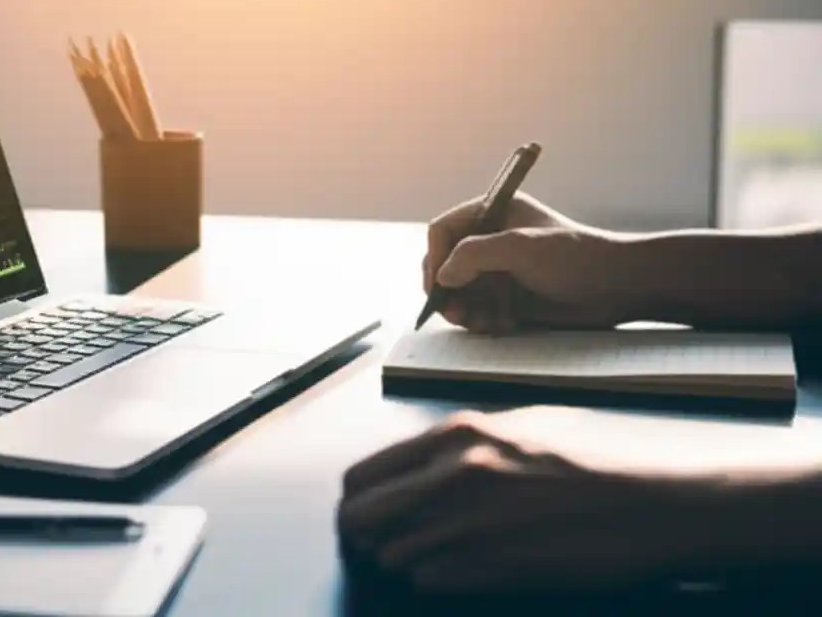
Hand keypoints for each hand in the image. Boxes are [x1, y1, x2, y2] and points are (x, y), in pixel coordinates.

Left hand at [336, 408, 753, 593]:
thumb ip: (458, 442)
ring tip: (437, 550)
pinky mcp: (489, 568)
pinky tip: (464, 566)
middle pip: (361, 518)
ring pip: (391, 555)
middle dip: (365, 532)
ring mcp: (468, 526)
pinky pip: (428, 580)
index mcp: (454, 436)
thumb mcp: (517, 426)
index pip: (362, 474)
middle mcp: (451, 478)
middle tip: (383, 537)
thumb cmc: (590, 462)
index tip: (367, 507)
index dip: (359, 497)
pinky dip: (436, 577)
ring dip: (404, 558)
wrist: (648, 505)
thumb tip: (413, 465)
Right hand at [424, 193, 632, 332]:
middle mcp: (491, 240)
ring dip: (462, 310)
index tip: (439, 284)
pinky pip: (476, 310)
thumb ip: (475, 255)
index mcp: (493, 213)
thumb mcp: (521, 248)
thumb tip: (443, 276)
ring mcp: (498, 270)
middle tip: (453, 313)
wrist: (616, 288)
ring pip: (457, 291)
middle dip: (446, 289)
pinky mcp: (507, 297)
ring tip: (479, 323)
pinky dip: (480, 320)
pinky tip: (500, 326)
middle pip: (444, 263)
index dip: (435, 256)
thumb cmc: (575, 258)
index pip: (443, 230)